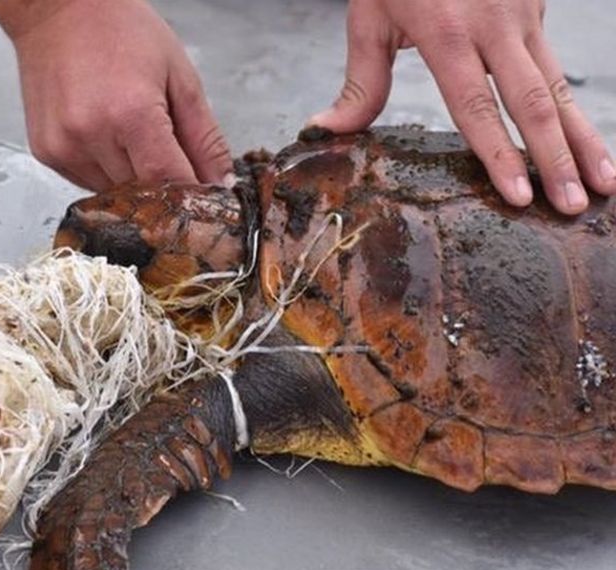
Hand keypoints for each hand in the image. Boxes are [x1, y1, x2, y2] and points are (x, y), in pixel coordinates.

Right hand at [0, 0, 231, 191]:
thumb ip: (204, 137)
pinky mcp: (46, 153)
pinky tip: (105, 134)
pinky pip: (87, 182)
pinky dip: (105, 170)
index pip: (170, 180)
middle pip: (143, 192)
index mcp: (131, 113)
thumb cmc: (120, 30)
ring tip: (130, 132)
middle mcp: (91, 135)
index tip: (204, 191)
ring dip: (132, 177)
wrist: (57, 11)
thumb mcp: (179, 75)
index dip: (192, 191)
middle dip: (163, 179)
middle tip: (166, 147)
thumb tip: (219, 183)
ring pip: (115, 193)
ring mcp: (64, 147)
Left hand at [310, 0, 615, 214]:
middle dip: (556, 159)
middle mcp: (494, 25)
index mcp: (446, 31)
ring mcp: (523, 16)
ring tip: (603, 186)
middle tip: (570, 206)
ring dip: (583, 140)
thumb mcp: (370, 17)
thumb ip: (360, 80)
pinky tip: (591, 148)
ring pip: (559, 88)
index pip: (476, 105)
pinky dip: (577, 113)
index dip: (500, 153)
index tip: (519, 195)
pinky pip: (559, 70)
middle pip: (531, 102)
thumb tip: (325, 130)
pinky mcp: (538, 11)